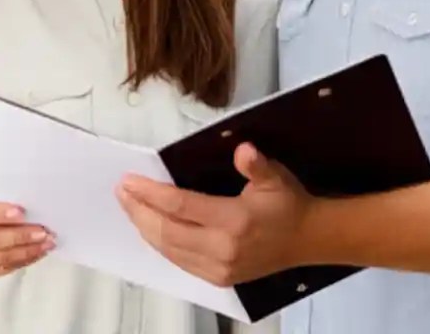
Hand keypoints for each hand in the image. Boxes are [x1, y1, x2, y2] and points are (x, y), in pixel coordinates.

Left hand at [116, 142, 312, 285]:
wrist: (307, 239)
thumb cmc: (287, 204)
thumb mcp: (275, 176)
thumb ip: (256, 164)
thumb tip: (244, 150)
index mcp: (234, 221)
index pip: (180, 206)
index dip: (151, 193)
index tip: (130, 180)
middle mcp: (223, 248)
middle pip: (167, 231)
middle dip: (139, 210)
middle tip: (122, 191)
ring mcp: (219, 268)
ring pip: (169, 249)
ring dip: (144, 227)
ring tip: (129, 207)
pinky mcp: (218, 278)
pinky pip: (179, 262)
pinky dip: (160, 244)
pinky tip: (150, 229)